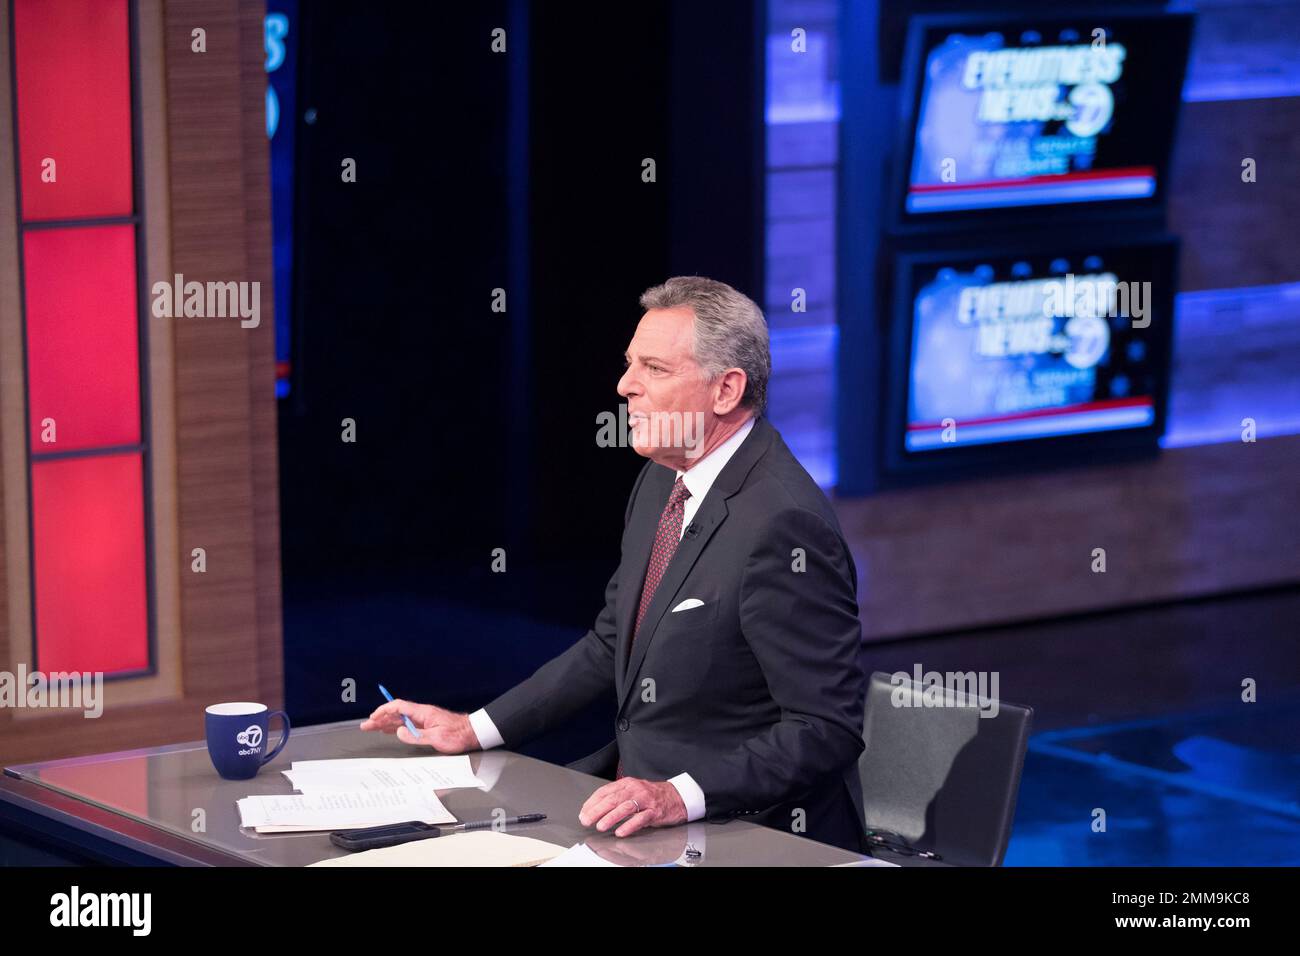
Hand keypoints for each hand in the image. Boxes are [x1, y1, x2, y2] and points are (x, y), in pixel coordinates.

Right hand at [358, 699, 479, 752]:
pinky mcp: (426, 726)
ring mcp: (423, 719)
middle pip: (396, 713)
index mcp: (423, 712)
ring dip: (385, 723)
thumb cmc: (458, 735)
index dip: (384, 710)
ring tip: (371, 727)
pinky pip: (406, 724)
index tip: (374, 717)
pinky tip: (388, 729)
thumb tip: (399, 732)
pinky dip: (395, 726)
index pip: (399, 706)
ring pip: (400, 719)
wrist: (472, 733)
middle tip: (366, 725)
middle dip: (380, 718)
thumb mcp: (437, 738)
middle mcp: (421, 714)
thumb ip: (417, 736)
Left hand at [578, 777, 686, 836]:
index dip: (592, 802)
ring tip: (600, 826)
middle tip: (587, 820)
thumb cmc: (652, 796)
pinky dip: (630, 825)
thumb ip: (616, 797)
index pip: (605, 791)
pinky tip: (621, 832)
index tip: (583, 812)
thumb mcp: (632, 791)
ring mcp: (646, 800)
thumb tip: (594, 809)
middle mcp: (635, 789)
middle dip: (597, 810)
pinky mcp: (655, 811)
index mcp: (627, 783)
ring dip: (611, 817)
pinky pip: (641, 819)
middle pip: (613, 798)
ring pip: (626, 807)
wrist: (677, 796)